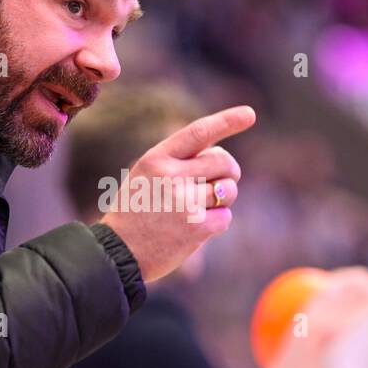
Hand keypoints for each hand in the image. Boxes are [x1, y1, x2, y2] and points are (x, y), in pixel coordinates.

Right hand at [99, 105, 255, 282]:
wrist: (117, 253)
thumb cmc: (135, 211)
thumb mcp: (145, 175)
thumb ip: (177, 160)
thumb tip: (222, 154)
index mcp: (157, 158)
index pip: (199, 132)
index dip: (227, 121)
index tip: (250, 114)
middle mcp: (171, 176)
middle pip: (224, 162)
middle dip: (229, 173)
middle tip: (218, 184)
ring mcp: (185, 202)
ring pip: (229, 190)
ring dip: (222, 200)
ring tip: (198, 209)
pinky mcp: (196, 227)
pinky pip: (225, 217)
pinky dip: (217, 222)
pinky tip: (196, 228)